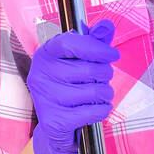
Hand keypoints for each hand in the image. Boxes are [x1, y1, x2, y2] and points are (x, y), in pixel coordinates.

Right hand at [27, 18, 119, 153]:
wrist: (58, 127)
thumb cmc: (71, 88)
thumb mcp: (81, 62)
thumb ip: (94, 43)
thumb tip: (106, 26)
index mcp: (45, 55)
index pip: (70, 42)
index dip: (96, 47)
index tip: (113, 54)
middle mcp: (40, 75)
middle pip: (88, 69)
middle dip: (104, 75)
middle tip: (100, 81)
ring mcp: (45, 98)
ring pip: (94, 91)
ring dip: (104, 94)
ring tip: (97, 96)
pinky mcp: (54, 120)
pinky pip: (92, 111)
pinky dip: (102, 110)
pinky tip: (95, 110)